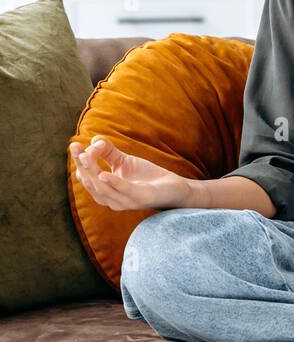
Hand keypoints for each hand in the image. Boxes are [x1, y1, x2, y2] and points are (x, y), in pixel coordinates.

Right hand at [69, 136, 195, 211]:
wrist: (172, 187)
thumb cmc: (146, 177)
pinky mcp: (140, 199)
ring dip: (92, 172)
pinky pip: (123, 192)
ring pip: (102, 189)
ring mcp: (125, 202)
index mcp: (106, 192)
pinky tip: (103, 174)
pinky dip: (113, 183)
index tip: (73, 145)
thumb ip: (108, 152)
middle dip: (81, 165)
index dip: (79, 162)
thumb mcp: (124, 162)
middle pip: (91, 183)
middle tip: (75, 148)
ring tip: (85, 157)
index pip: (86, 178)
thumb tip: (94, 139)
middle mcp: (112, 200)